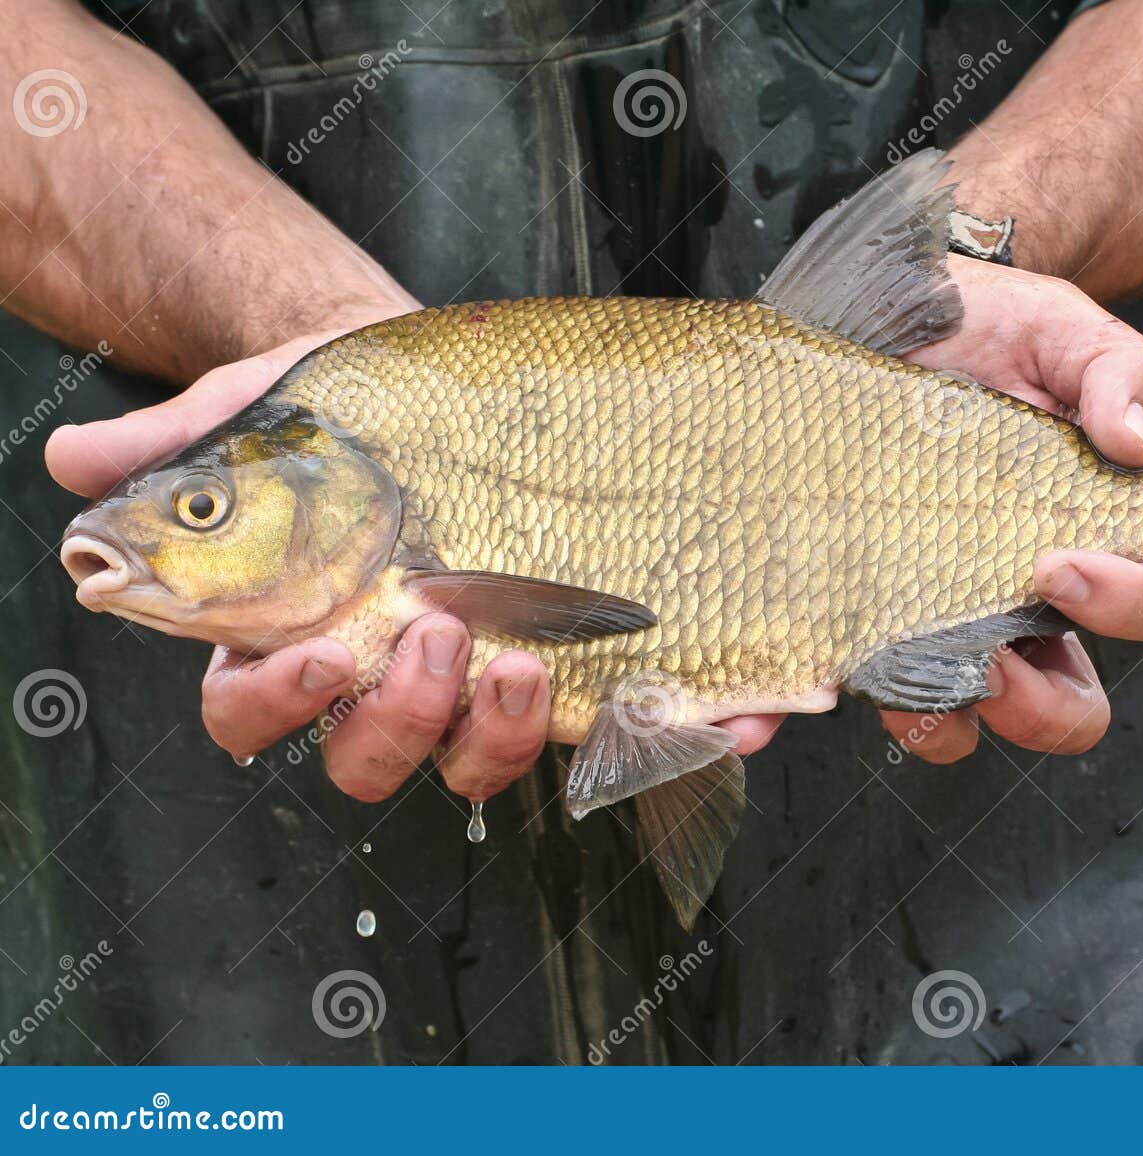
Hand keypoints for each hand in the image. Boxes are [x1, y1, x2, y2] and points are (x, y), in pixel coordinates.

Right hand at [47, 312, 553, 804]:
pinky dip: (534, 725)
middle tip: (430, 637)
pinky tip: (544, 667)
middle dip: (393, 719)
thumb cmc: (329, 415)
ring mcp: (445, 680)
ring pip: (448, 764)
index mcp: (275, 634)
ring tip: (506, 659)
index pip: (246, 710)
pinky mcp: (514, 665)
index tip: (322, 656)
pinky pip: (520, 734)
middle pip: (357, 759)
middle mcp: (363, 675)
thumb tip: (75, 460)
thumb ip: (169, 447)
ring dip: (479, 735)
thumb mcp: (250, 416)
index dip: (275, 705)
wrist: (432, 386)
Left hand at [721, 256, 1142, 760]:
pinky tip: (750, 716)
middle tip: (992, 655)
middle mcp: (1004, 594)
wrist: (880, 299)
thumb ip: (1118, 372)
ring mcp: (914, 610)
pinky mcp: (828, 608)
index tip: (1060, 561)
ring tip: (885, 681)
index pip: (1139, 608)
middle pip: (1058, 703)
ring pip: (947, 718)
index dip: (1122, 605)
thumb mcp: (1060, 332)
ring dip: (930, 722)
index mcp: (1076, 537)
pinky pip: (808, 689)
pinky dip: (779, 716)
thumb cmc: (986, 326)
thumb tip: (1132, 444)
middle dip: (1037, 705)